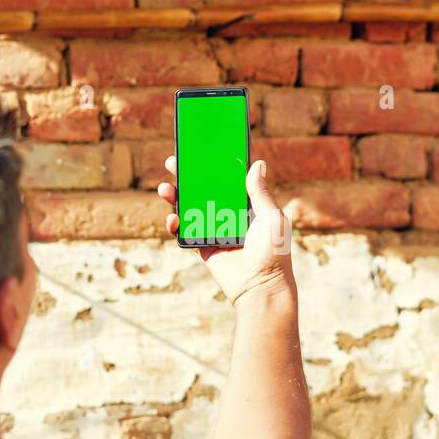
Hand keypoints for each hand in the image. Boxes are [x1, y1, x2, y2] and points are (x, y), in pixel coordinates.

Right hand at [157, 156, 295, 306]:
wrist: (261, 287)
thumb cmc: (273, 252)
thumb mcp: (271, 217)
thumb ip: (260, 192)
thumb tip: (258, 163)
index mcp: (247, 205)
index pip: (227, 180)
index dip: (213, 166)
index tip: (200, 151)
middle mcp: (229, 215)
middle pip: (204, 190)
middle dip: (187, 176)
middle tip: (173, 162)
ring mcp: (214, 230)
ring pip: (190, 208)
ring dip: (176, 197)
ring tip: (165, 189)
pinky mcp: (203, 246)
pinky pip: (185, 232)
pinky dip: (175, 224)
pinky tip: (173, 219)